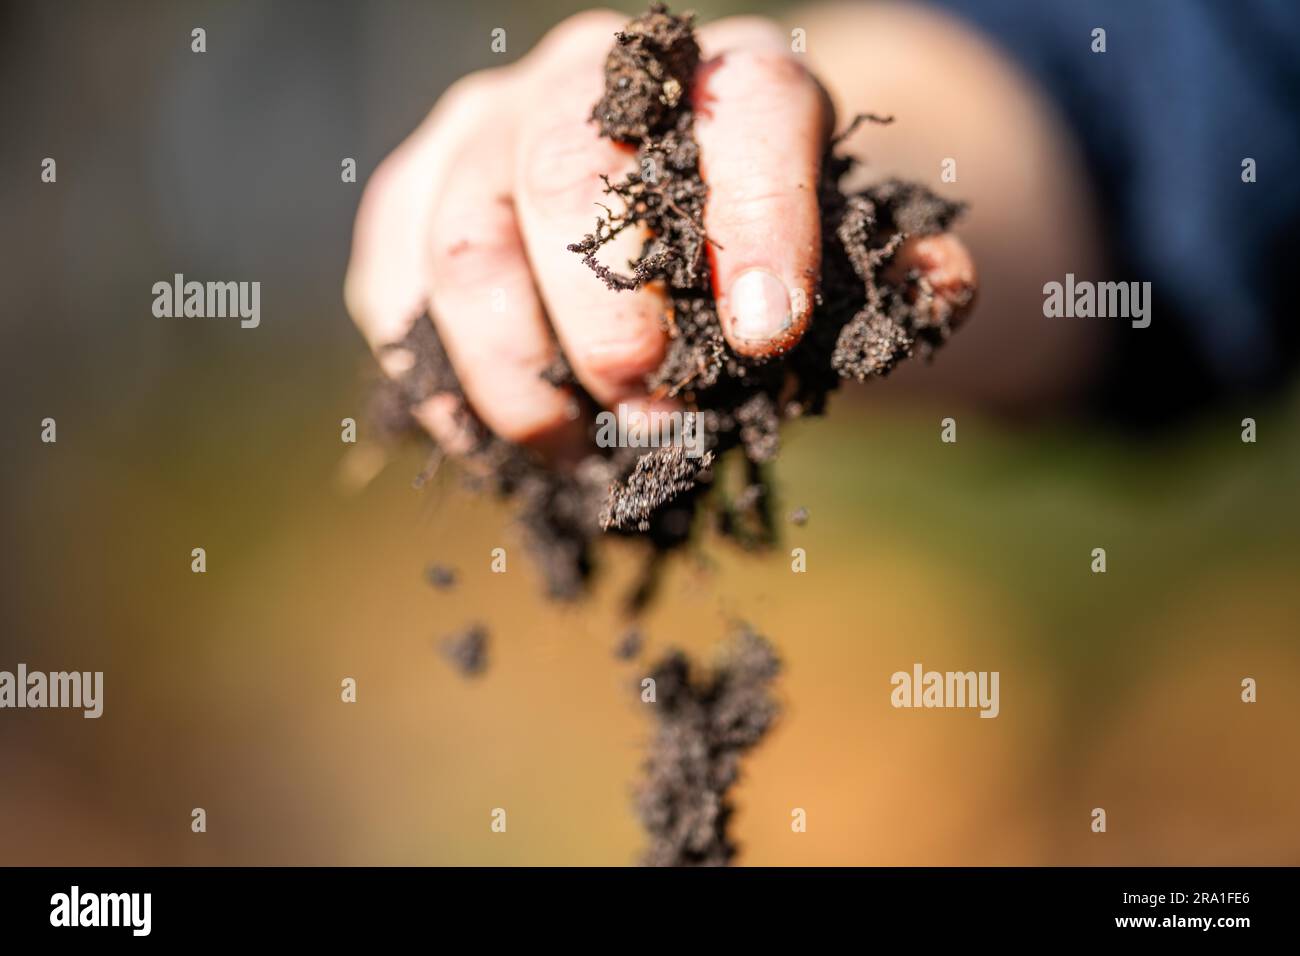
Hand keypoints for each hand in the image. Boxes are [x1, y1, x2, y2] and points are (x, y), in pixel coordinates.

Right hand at [344, 10, 973, 457]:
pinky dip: (436, 372)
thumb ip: (889, 272)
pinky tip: (491, 439)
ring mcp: (488, 130)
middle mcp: (591, 77)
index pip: (749, 114)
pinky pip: (392, 278)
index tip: (767, 335)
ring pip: (464, 231)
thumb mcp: (832, 263)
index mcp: (725, 79)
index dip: (757, 220)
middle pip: (571, 165)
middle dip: (607, 308)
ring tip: (571, 445)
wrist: (658, 235)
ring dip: (513, 362)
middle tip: (648, 409)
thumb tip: (944, 283)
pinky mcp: (414, 195)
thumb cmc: (752, 259)